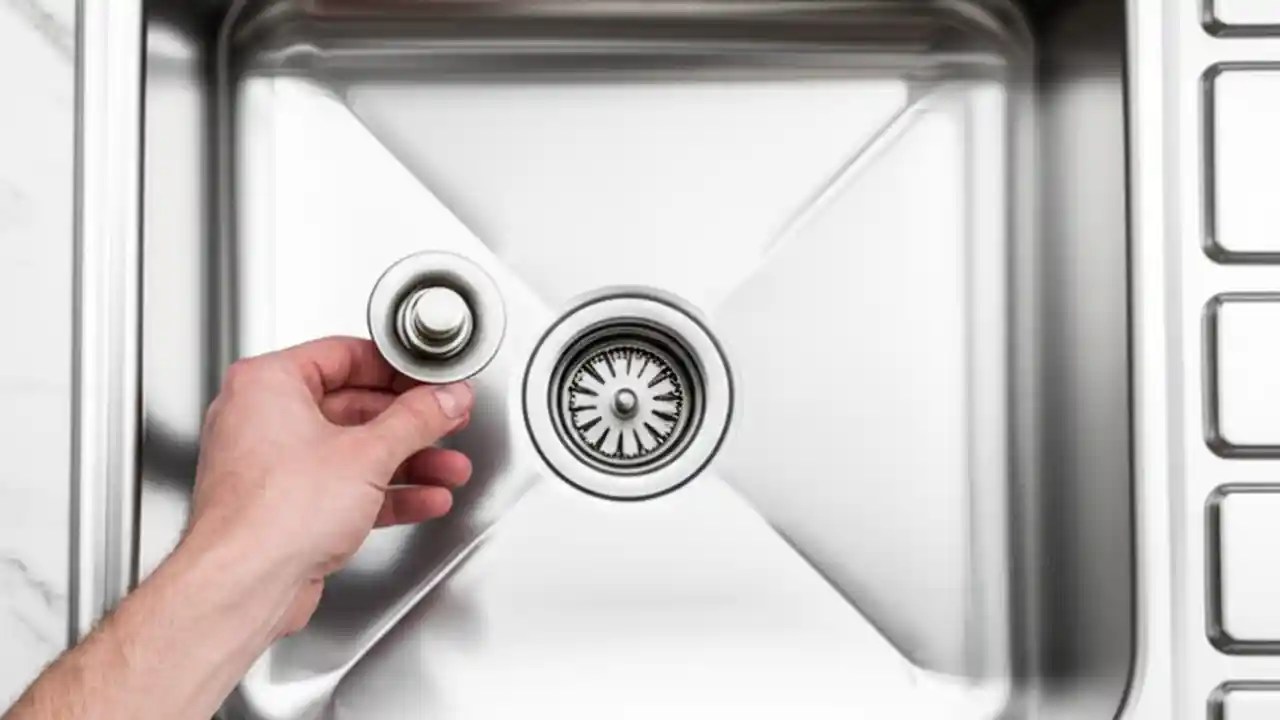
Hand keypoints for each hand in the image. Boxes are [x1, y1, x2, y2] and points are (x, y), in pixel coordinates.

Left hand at [187, 336, 473, 636]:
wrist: (243, 587)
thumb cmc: (272, 516)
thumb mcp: (368, 454)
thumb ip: (417, 420)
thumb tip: (445, 399)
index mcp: (268, 384)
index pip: (344, 355)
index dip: (396, 368)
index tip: (430, 379)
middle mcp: (262, 419)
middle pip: (353, 407)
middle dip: (410, 423)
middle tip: (446, 421)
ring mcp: (273, 466)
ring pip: (353, 451)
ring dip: (406, 462)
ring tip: (448, 468)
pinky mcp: (286, 506)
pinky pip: (345, 487)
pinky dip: (385, 492)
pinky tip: (424, 499)